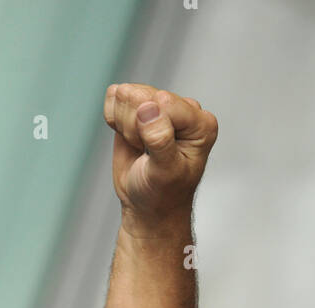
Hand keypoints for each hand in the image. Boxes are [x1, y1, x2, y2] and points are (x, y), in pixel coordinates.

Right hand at [103, 82, 217, 228]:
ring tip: (141, 147)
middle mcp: (183, 108)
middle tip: (147, 152)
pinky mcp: (138, 104)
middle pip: (142, 95)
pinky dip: (114, 120)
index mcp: (201, 123)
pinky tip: (130, 138)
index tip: (156, 155)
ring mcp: (160, 103)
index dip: (150, 129)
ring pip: (125, 94)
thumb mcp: (166, 173)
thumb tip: (148, 108)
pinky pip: (114, 96)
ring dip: (125, 126)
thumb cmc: (163, 194)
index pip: (164, 102)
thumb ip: (160, 140)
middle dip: (135, 128)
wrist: (148, 207)